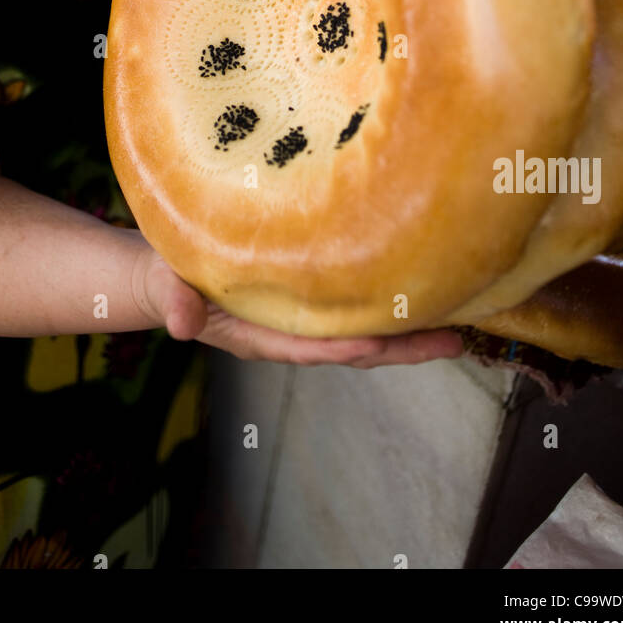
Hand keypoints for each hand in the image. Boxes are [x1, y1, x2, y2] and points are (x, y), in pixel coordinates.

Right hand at [138, 248, 464, 367]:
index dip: (354, 346)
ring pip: (363, 329)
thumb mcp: (163, 287)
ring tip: (459, 317)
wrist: (163, 275)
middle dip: (405, 345)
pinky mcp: (306, 296)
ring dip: (407, 327)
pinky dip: (388, 301)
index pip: (317, 345)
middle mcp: (290, 332)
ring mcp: (301, 317)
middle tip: (459, 338)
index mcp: (261, 335)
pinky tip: (418, 286)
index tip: (391, 344)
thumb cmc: (164, 280)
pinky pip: (354, 304)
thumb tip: (181, 325)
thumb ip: (173, 301)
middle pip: (356, 346)